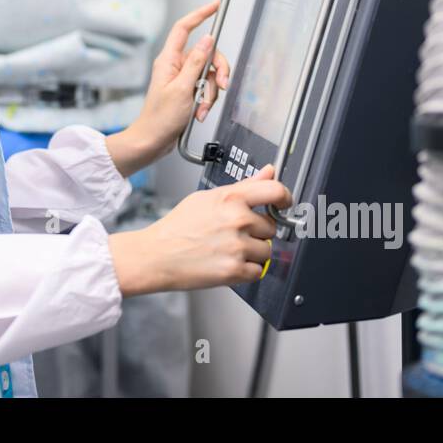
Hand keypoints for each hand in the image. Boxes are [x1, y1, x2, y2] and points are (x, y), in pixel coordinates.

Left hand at [105, 0, 230, 174]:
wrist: (152, 141)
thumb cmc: (159, 119)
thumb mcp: (182, 89)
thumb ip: (197, 63)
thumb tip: (207, 39)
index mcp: (169, 60)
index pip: (184, 28)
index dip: (200, 14)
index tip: (215, 5)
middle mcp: (175, 66)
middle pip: (207, 54)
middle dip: (218, 72)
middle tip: (222, 87)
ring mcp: (182, 79)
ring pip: (210, 74)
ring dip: (211, 93)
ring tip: (202, 108)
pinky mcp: (187, 91)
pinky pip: (206, 88)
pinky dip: (207, 101)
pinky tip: (199, 113)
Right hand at [109, 165, 290, 295]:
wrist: (156, 255)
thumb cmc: (178, 227)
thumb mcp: (208, 198)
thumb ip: (243, 186)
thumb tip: (269, 172)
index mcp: (231, 199)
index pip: (275, 192)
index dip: (285, 198)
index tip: (284, 203)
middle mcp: (237, 221)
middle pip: (270, 227)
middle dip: (257, 232)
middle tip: (234, 234)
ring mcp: (237, 246)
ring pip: (266, 251)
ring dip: (253, 253)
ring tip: (228, 249)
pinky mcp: (235, 271)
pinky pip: (258, 271)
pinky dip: (247, 270)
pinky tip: (228, 262)